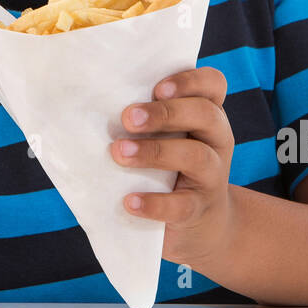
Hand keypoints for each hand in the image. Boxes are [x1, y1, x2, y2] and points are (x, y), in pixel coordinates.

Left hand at [111, 66, 233, 270]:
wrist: (199, 227)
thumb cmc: (171, 170)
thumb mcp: (168, 139)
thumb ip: (146, 120)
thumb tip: (91, 104)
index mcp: (207, 116)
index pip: (213, 84)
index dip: (189, 81)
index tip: (157, 88)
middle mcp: (216, 141)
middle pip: (205, 114)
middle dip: (165, 113)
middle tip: (128, 118)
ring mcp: (213, 177)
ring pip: (196, 156)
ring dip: (155, 152)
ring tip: (119, 153)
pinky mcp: (199, 210)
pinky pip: (182, 205)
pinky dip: (155, 203)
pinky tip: (129, 201)